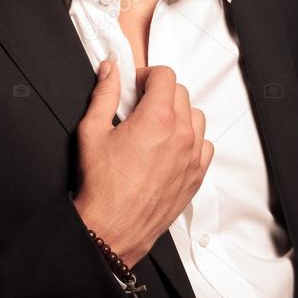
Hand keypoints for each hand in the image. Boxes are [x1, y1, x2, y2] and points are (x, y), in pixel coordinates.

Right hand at [72, 59, 212, 267]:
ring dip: (178, 114)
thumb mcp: (93, 131)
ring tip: (156, 125)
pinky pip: (204, 145)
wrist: (113, 227)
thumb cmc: (102, 185)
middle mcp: (181, 134)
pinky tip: (170, 147)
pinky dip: (191, 140)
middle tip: (140, 105)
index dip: (148, 75)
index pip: (165, 76)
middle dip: (160, 92)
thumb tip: (109, 70)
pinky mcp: (196, 175)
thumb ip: (104, 94)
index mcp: (157, 118)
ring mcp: (192, 156)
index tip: (137, 85)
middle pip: (181, 93)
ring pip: (196, 117)